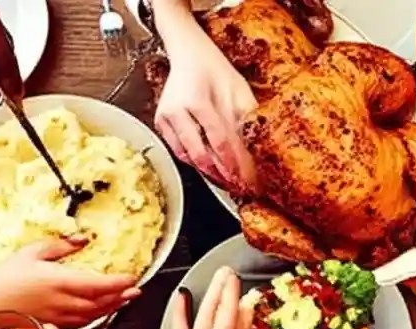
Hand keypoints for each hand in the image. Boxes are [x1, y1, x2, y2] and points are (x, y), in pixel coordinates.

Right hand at [0, 236, 139, 328]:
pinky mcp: (54, 328)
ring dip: (112, 307)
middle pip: (102, 302)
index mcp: (60, 281)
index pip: (99, 284)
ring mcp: (60, 318)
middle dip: (121, 296)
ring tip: (124, 299)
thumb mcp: (32, 253)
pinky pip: (82, 323)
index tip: (132, 278)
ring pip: (94, 315)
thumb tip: (83, 240)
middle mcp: (63, 302)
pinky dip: (96, 316)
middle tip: (135, 290)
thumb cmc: (5, 280)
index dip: (119, 282)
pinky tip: (100, 310)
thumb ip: (61, 246)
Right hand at [154, 22, 256, 193]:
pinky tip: (210, 168)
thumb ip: (245, 120)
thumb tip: (255, 151)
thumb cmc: (215, 69)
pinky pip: (178, 150)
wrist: (189, 55)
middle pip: (201, 154)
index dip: (234, 164)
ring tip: (226, 182)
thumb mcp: (237, 90)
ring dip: (208, 172)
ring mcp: (165, 118)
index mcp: (196, 100)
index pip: (219, 141)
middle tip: (238, 187)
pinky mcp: (161, 123)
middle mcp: (176, 112)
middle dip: (222, 174)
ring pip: (188, 156)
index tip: (247, 180)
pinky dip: (194, 162)